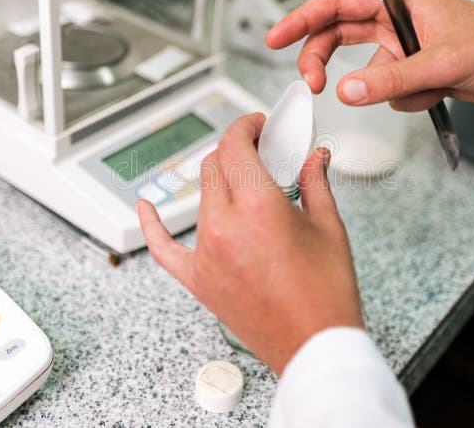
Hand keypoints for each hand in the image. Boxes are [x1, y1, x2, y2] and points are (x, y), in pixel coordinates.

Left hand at [137, 113, 362, 374]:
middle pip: (214, 166)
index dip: (245, 126)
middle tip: (258, 151)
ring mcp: (205, 254)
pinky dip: (152, 224)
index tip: (257, 125)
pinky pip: (163, 248)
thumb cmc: (325, 295)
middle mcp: (223, 226)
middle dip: (235, 150)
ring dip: (218, 180)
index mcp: (258, 208)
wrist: (314, 346)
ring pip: (199, 196)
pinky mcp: (198, 279)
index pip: (234, 145)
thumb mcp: (329, 227)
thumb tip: (314, 159)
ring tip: (242, 182)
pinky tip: (144, 206)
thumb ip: (314, 183)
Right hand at [266, 0, 473, 132]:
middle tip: (314, 85)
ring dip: (389, 87)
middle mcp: (396, 19)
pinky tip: (439, 91)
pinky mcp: (413, 69)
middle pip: (339, 37)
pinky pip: (389, 89)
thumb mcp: (440, 63)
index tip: (276, 38)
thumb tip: (345, 92)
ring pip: (367, 72)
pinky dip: (408, 97)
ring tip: (430, 84)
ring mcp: (404, 46)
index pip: (336, 4)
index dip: (301, 19)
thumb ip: (388, 78)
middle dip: (325, 61)